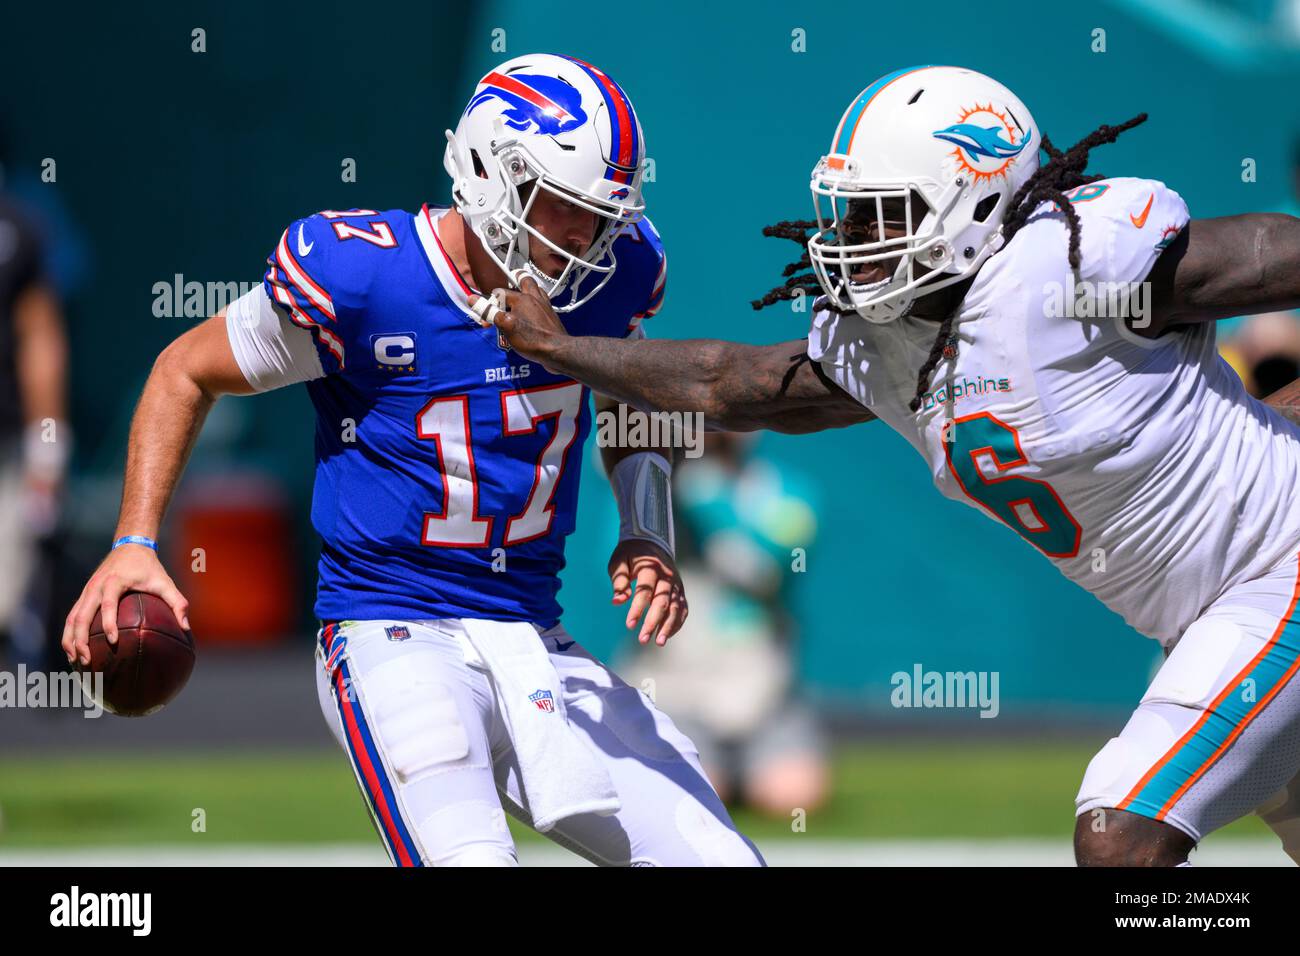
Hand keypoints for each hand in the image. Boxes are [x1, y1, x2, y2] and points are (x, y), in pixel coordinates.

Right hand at [62, 544, 189, 665]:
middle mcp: (96, 587)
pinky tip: (74, 652)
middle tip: (88, 661)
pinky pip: (72, 617)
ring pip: (71, 619)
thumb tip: (186, 627)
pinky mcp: (83, 596)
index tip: (113, 642)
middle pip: (81, 615)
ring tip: (75, 662)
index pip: (108, 604)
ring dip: (70, 641)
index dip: (109, 623)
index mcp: (115, 582)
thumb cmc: (149, 567)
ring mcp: (87, 591)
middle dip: (81, 640)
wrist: (129, 546)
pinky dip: (70, 635)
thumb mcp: (165, 582)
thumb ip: (178, 602)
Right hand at [481, 275, 571, 364]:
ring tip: (520, 296)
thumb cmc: (532, 338)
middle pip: (525, 281)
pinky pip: (542, 304)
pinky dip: (535, 304)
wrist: (557, 351)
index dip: (490, 304)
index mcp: (523, 298)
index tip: (485, 319)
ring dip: (527, 291)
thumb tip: (472, 299)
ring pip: (536, 291)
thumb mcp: (506, 326)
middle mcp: (535, 298)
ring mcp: (545, 307)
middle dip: (515, 280)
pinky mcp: (551, 317)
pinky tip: (532, 313)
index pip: (500, 293)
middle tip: (509, 283)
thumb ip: (489, 311)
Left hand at [608, 539, 687, 646]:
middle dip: (653, 622)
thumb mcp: (619, 562)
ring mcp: (676, 584)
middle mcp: (667, 577)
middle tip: (642, 639)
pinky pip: (682, 608)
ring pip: (675, 607)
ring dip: (668, 626)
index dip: (637, 609)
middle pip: (662, 602)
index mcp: (650, 568)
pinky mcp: (680, 590)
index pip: (644, 592)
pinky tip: (667, 635)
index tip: (629, 626)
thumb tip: (617, 602)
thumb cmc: (630, 554)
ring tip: (659, 642)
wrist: (652, 541)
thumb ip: (619, 581)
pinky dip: (677, 622)